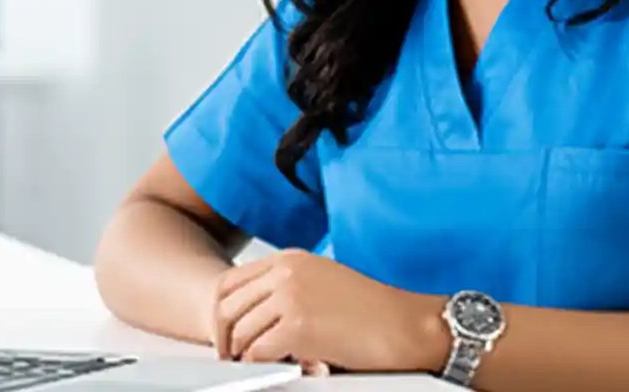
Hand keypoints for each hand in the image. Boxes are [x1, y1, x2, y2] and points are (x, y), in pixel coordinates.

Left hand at [209, 249, 443, 372]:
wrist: (406, 325)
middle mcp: (286, 272)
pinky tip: (279, 368)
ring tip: (260, 366)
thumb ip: (286, 288)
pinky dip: (263, 366)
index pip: (230, 282)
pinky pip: (259, 352)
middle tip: (232, 358)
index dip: (221, 313)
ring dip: (246, 355)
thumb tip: (254, 314)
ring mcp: (290, 296)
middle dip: (225, 338)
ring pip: (241, 333)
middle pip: (227, 307)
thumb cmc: (372, 310)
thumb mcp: (322, 282)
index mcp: (290, 259)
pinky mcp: (298, 326)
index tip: (224, 334)